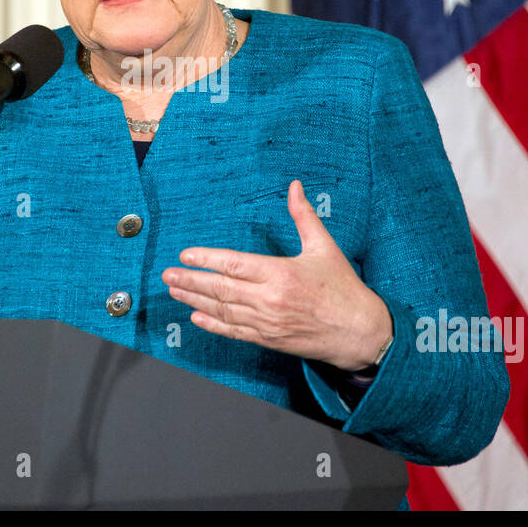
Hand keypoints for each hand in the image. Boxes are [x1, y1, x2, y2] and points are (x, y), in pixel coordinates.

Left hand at [162, 179, 393, 370]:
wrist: (359, 333)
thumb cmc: (343, 289)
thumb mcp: (324, 247)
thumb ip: (304, 216)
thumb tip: (294, 186)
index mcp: (280, 274)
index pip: (233, 265)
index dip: (206, 259)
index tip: (187, 254)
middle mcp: (269, 300)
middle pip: (220, 288)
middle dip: (190, 280)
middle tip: (168, 274)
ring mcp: (267, 323)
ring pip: (222, 310)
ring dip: (194, 300)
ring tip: (175, 290)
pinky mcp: (268, 340)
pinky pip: (233, 332)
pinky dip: (212, 324)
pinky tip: (196, 317)